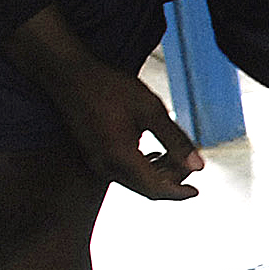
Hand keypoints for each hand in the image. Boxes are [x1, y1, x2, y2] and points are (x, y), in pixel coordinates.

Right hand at [8, 6, 201, 198]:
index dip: (178, 193)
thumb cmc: (110, 88)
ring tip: (174, 155)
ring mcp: (95, 162)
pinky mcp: (93, 155)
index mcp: (120, 157)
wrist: (70, 76)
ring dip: (157, 173)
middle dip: (171, 180)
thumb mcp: (151, 110)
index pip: (155, 189)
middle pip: (145, 187)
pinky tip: (153, 152)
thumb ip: (176, 141)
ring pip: (134, 181)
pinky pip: (122, 172)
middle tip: (188, 162)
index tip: (195, 191)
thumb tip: (199, 166)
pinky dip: (142, 167)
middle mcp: (105, 166)